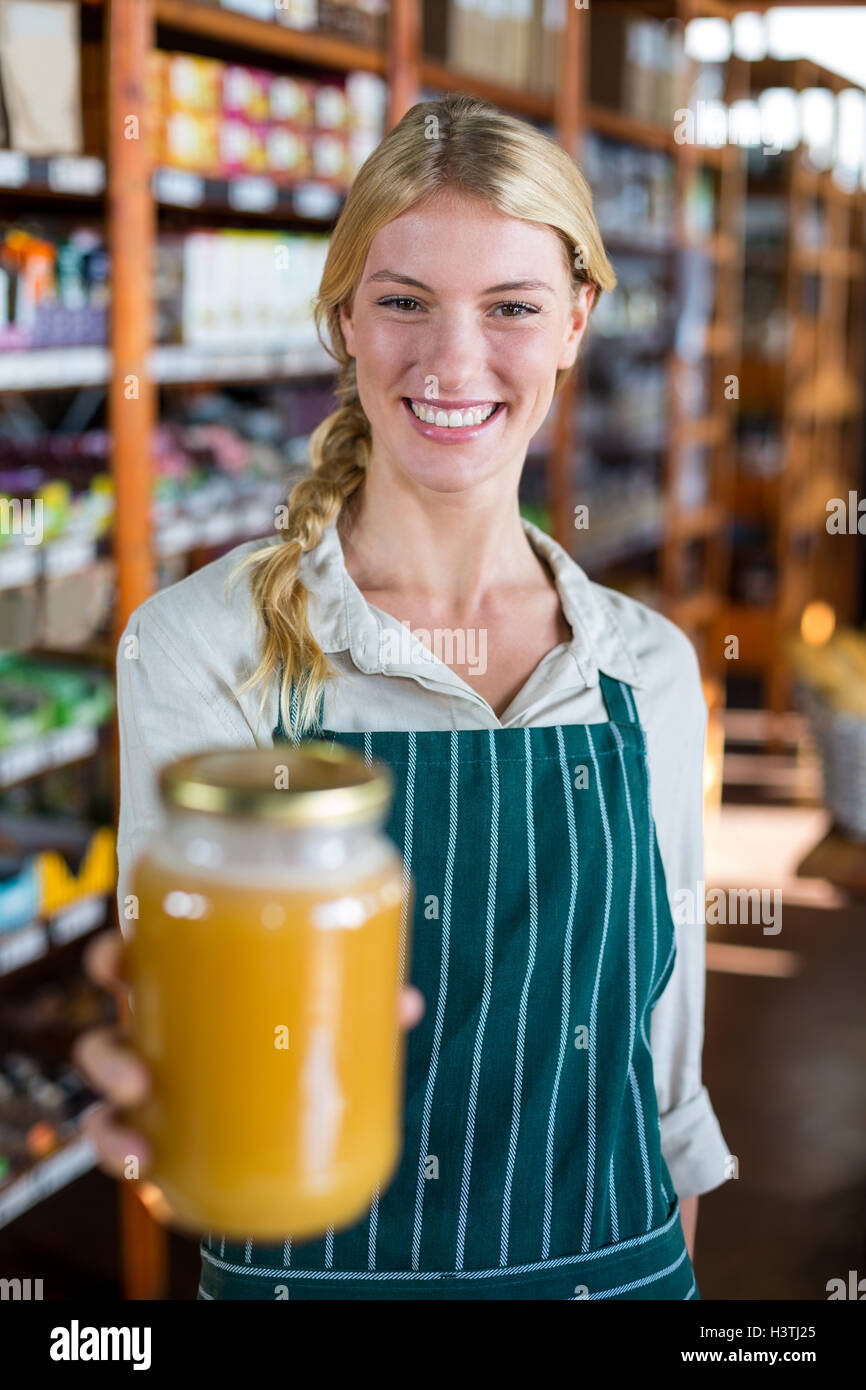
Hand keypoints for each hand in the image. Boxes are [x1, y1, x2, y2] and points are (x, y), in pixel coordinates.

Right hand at [72, 928, 425, 1180]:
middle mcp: (160, 1027)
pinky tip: (144, 1164)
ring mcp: (152, 1079)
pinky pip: (119, 1139)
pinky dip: (119, 1150)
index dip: (112, 956)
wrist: (300, 1111)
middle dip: (105, 1046)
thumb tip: (405, 1004)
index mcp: (188, 982)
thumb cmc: (301, 1028)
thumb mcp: (330, 1009)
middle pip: (105, 1023)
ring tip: (138, 1129)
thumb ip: (363, 1002)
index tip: (121, 964)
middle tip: (137, 1073)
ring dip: (106, 1109)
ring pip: (105, 1087)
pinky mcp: (158, 1127)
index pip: (132, 955)